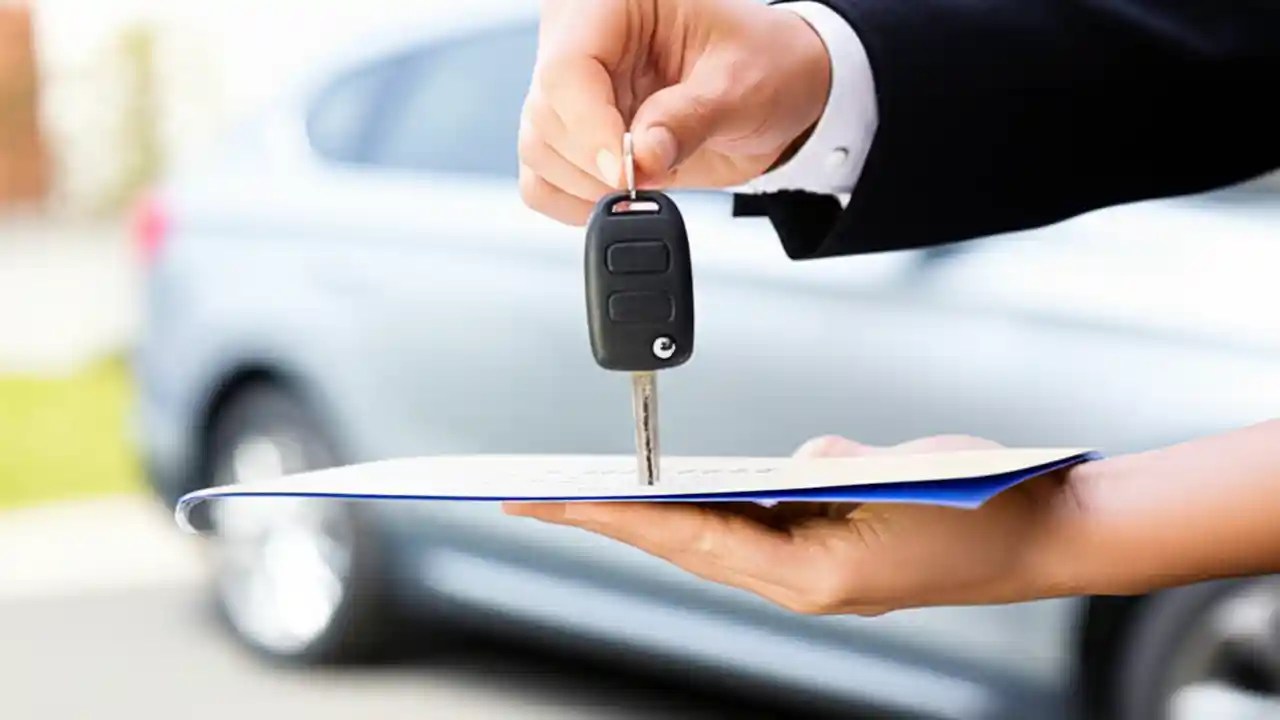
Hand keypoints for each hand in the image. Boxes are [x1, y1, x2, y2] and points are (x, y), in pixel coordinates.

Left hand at [504, 435, 1086, 614]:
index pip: (687, 537)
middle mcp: (803, 581)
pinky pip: (749, 535)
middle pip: (681, 546)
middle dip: (603, 521)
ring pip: (709, 544)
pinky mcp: (826, 558)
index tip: (549, 500)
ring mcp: (813, 574)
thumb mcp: (901, 471)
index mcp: (812, 573)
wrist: (1047, 539)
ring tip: (585, 496)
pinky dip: (706, 516)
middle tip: (531, 498)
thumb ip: (832, 466)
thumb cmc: (988, 507)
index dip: (612, 515)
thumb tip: (795, 465)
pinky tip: (680, 496)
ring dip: (648, 521)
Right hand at [519, 0, 832, 223]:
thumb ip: (688, 121)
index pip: (568, 68)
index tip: (625, 171)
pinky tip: (622, 193)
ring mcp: (573, 91)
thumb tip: (640, 160)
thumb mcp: (742, 85)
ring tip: (651, 175)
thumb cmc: (766, 62)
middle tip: (655, 172)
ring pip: (538, 149)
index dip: (590, 129)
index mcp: (614, 4)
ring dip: (589, 184)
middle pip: (546, 114)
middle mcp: (582, 41)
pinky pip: (542, 178)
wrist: (777, 88)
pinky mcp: (572, 134)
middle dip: (597, 162)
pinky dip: (576, 200)